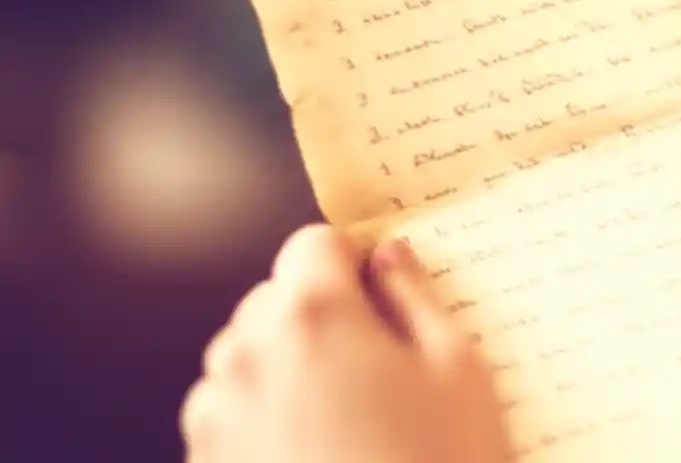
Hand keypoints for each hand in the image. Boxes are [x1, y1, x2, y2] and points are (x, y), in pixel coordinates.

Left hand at [181, 225, 506, 462]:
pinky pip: (233, 412)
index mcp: (315, 316)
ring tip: (350, 423)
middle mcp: (248, 354)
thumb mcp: (458, 371)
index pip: (315, 243)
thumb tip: (389, 255)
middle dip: (322, 316)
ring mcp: (217, 415)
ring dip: (289, 366)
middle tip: (379, 369)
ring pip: (248, 355)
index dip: (353, 262)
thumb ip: (416, 296)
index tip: (382, 296)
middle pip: (277, 298)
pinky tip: (321, 456)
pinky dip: (267, 418)